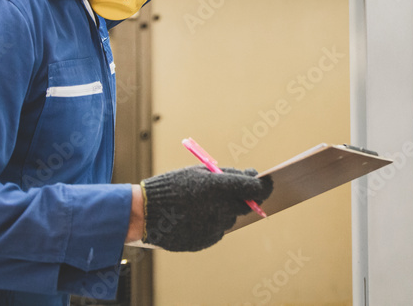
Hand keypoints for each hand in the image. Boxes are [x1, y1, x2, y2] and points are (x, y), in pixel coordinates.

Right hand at [140, 165, 271, 251]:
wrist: (146, 213)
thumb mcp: (200, 171)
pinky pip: (218, 231)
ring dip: (224, 211)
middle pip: (246, 206)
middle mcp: (221, 209)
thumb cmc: (172, 186)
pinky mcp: (207, 241)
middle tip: (227, 193)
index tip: (266, 184)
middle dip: (242, 198)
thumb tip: (252, 174)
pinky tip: (194, 217)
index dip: (264, 187)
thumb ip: (229, 173)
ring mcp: (214, 227)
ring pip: (230, 219)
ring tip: (200, 205)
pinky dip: (212, 224)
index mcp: (220, 187)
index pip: (256, 189)